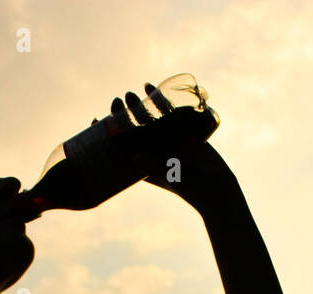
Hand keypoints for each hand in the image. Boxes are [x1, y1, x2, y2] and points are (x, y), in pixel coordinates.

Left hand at [99, 81, 238, 211]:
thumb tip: (135, 157)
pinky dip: (157, 100)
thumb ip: (154, 167)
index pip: (118, 147)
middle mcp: (152, 152)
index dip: (105, 133)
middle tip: (118, 100)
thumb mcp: (170, 177)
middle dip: (122, 114)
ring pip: (147, 120)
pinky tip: (149, 86)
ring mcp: (166, 141)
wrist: (216, 187)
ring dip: (137, 105)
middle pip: (131, 130)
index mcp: (142, 165)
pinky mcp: (180, 133)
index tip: (96, 120)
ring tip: (130, 93)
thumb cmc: (191, 187)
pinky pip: (166, 113)